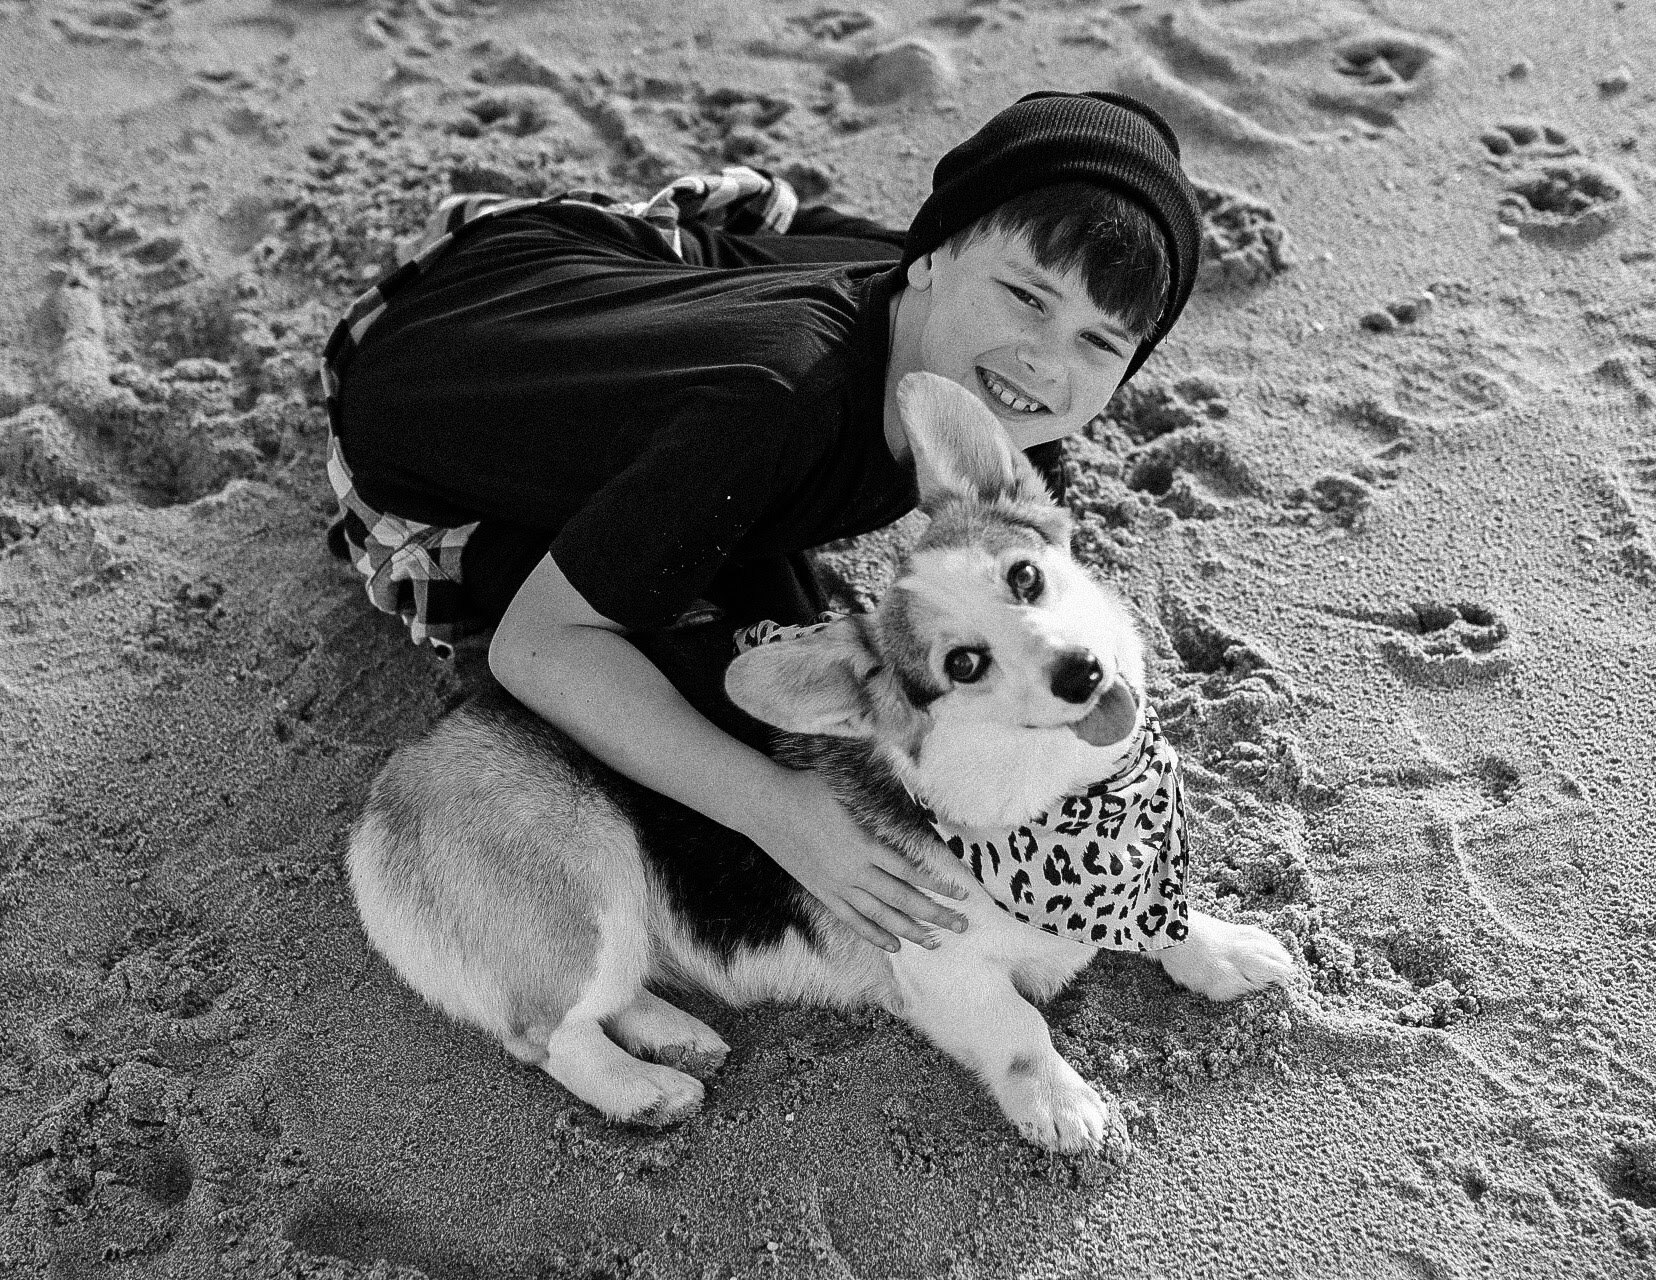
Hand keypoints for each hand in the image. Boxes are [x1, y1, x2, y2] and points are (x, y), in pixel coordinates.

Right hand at [755, 771, 970, 952]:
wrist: (764, 806)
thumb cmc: (806, 789)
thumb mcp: (847, 787)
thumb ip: (878, 796)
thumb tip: (910, 780)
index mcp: (864, 844)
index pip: (910, 871)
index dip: (938, 884)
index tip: (961, 894)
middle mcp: (854, 871)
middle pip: (902, 899)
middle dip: (935, 914)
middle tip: (962, 926)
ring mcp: (836, 885)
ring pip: (880, 916)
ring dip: (910, 930)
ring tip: (935, 942)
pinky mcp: (821, 892)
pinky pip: (852, 920)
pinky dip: (874, 934)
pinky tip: (893, 945)